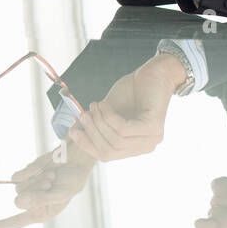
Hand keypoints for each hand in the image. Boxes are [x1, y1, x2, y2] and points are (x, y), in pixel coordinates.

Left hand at [0, 143, 94, 227]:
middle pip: (20, 200)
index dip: (2, 225)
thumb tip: (19, 202)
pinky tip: (43, 168)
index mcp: (40, 213)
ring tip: (51, 176)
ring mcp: (26, 188)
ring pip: (18, 187)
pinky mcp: (24, 176)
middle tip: (51, 182)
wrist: (73, 161)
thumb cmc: (70, 182)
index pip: (18, 222)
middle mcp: (31, 203)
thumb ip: (41, 200)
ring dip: (36, 180)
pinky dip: (30, 171)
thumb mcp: (60, 194)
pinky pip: (16, 177)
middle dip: (36, 189)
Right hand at [65, 54, 180, 161]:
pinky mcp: (154, 127)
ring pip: (116, 140)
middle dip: (92, 132)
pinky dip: (109, 116)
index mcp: (134, 147)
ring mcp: (151, 138)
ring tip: (95, 105)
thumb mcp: (109, 111)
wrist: (153, 72)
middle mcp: (145, 146)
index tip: (72, 131)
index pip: (107, 155)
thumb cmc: (133, 91)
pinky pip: (123, 129)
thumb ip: (96, 124)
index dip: (88, 145)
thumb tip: (73, 131)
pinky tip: (105, 104)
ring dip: (99, 121)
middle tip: (82, 115)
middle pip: (110, 150)